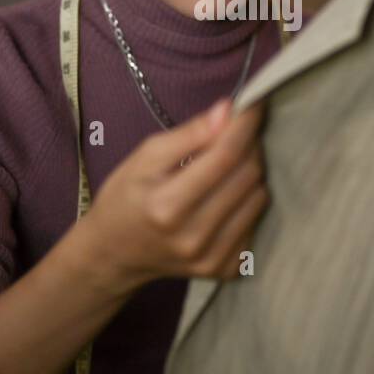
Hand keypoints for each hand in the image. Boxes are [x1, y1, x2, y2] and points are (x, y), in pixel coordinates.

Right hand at [81, 98, 268, 291]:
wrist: (114, 256)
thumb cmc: (125, 199)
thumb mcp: (144, 157)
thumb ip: (188, 134)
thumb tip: (228, 111)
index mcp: (167, 207)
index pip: (224, 157)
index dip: (244, 126)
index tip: (253, 104)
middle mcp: (194, 238)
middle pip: (247, 176)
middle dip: (249, 144)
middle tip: (235, 132)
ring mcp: (212, 259)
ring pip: (259, 197)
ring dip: (251, 171)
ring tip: (227, 164)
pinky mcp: (226, 269)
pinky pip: (256, 221)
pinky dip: (247, 200)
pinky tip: (226, 194)